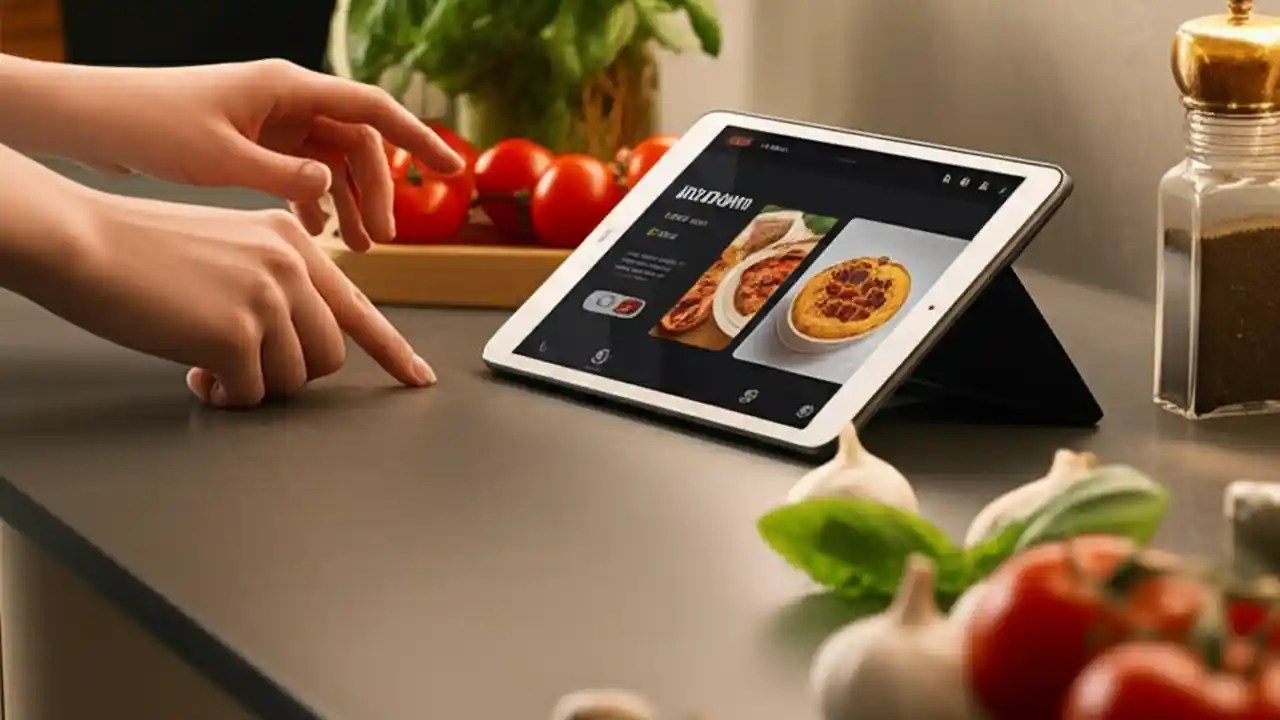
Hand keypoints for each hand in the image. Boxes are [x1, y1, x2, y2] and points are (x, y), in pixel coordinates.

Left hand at [4, 58, 463, 250]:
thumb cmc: (150, 126)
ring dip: (349, 202)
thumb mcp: (220, 157)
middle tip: (380, 241)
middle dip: (376, 192)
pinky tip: (316, 231)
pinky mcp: (256, 141)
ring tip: (356, 248)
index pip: (372, 110)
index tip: (451, 169)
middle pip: (358, 144)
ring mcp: (273, 121)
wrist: (96, 120)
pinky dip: (316, 201)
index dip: (417, 139)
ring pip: (334, 163)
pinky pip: (304, 172)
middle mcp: (287, 100)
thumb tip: (332, 188)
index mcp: (286, 89)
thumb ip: (282, 174)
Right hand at [26, 188, 433, 407]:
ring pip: (294, 379)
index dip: (393, 351)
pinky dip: (225, 394)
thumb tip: (300, 344)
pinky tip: (195, 371)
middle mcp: (293, 265)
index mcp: (294, 241)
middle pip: (328, 356)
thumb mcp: (231, 248)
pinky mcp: (238, 332)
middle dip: (289, 372)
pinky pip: (251, 394)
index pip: (359, 306)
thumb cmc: (144, 251)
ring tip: (208, 360)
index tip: (419, 377)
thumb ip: (277, 285)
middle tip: (238, 363)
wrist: (85, 242)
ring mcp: (269, 297)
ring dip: (253, 384)